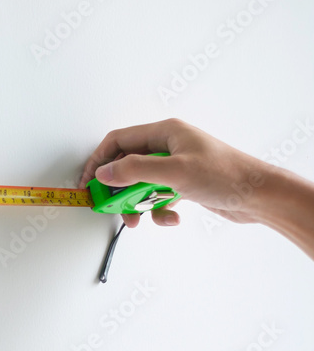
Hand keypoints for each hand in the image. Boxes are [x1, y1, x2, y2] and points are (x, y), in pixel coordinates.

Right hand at [78, 118, 270, 228]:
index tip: (89, 182)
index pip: (119, 141)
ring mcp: (176, 166)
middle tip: (111, 205)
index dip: (99, 161)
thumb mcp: (174, 172)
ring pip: (141, 184)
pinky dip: (158, 210)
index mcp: (165, 132)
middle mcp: (169, 146)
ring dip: (137, 203)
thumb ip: (134, 170)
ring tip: (139, 217)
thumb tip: (104, 173)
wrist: (260, 197)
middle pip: (127, 165)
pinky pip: (158, 197)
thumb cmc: (227, 175)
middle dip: (118, 188)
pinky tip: (169, 217)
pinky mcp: (184, 185)